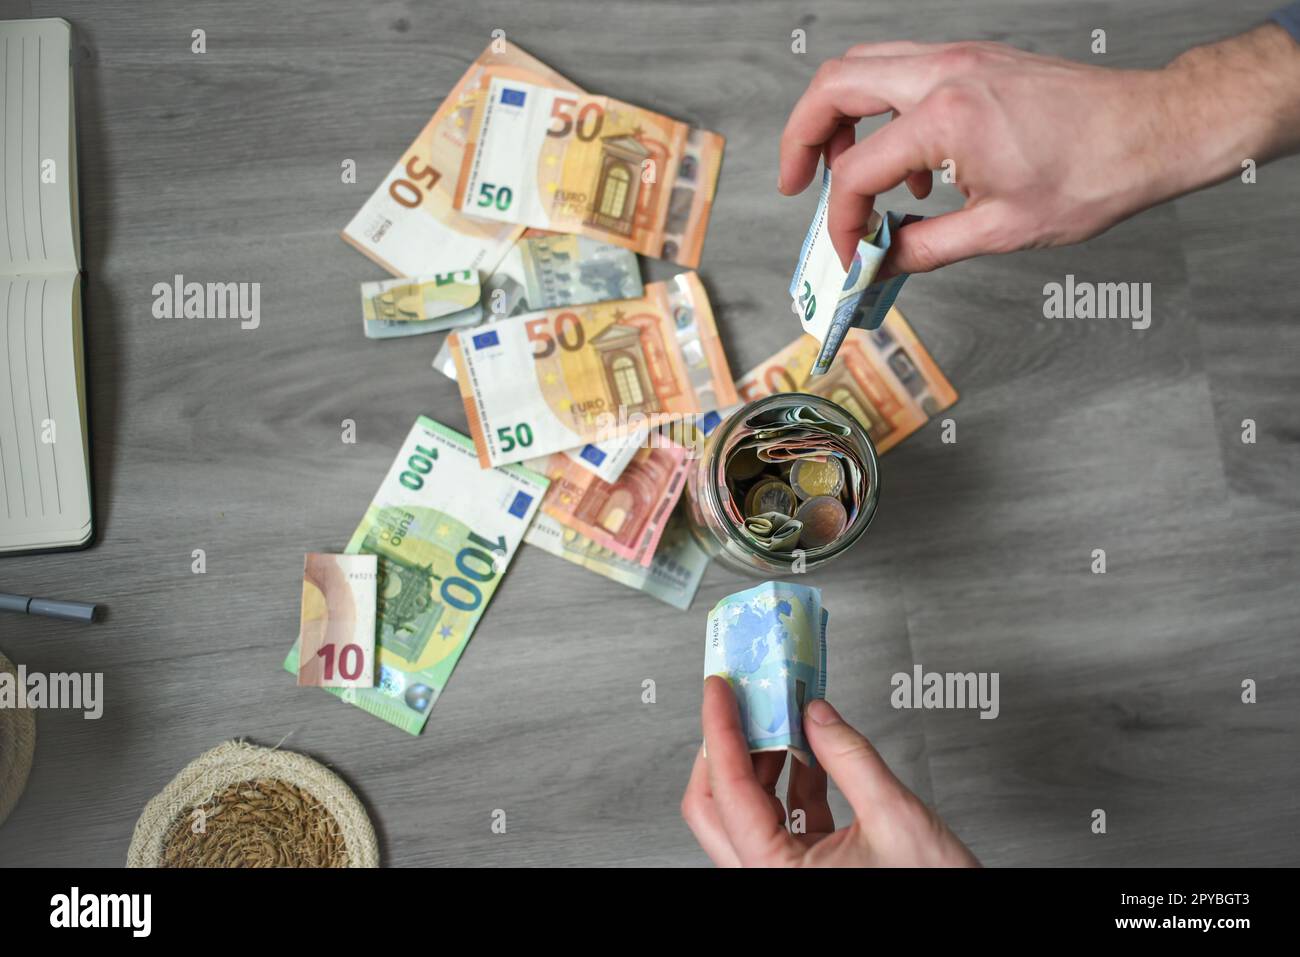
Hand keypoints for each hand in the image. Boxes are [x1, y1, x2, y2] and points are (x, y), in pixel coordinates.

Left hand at [681, 676, 978, 866]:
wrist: (966, 936)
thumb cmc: (934, 894)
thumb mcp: (895, 817)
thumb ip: (851, 758)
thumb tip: (816, 714)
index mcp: (775, 872)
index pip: (727, 789)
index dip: (720, 729)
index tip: (719, 690)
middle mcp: (769, 878)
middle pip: (716, 805)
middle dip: (724, 746)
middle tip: (736, 700)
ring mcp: (785, 875)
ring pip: (746, 811)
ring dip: (760, 761)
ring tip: (778, 717)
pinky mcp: (808, 871)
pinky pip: (782, 821)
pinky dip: (791, 782)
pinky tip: (808, 751)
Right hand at [779, 29, 1299, 273]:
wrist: (1152, 130)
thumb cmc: (1093, 173)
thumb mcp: (1000, 231)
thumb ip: (924, 249)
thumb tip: (881, 263)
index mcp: (945, 119)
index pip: (856, 172)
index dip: (840, 222)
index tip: (848, 254)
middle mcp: (944, 73)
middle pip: (834, 85)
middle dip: (801, 137)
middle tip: (794, 183)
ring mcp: (958, 58)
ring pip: (862, 67)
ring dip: (837, 118)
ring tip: (842, 174)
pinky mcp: (973, 61)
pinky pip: (901, 73)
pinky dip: (882, 113)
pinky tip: (909, 170)